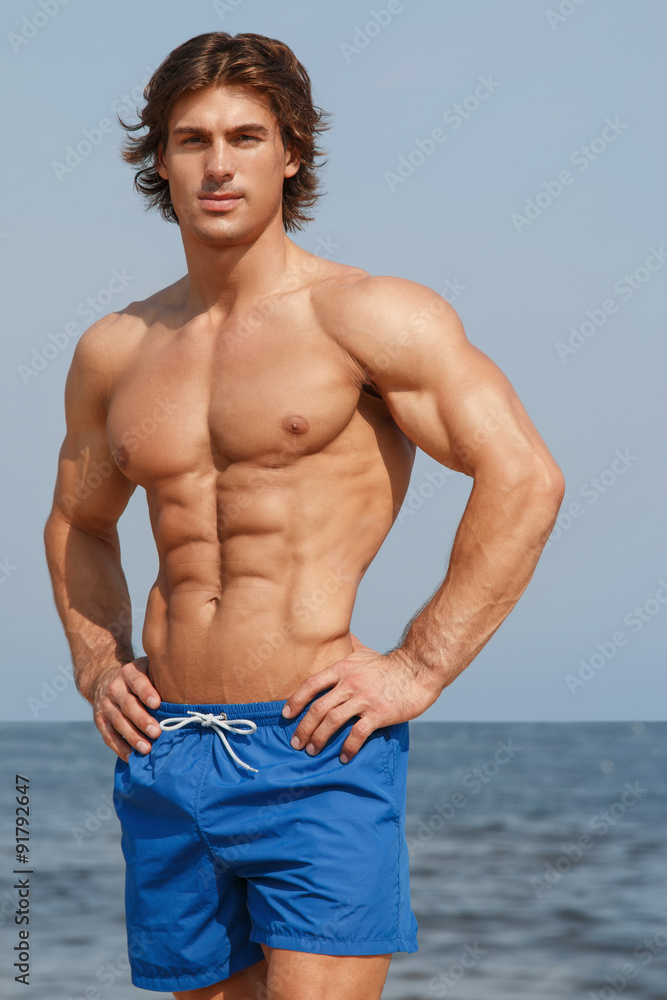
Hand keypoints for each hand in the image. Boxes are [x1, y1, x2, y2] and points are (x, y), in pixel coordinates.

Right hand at [92, 656, 161, 761]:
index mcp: (129, 673)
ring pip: (119, 722)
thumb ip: (161, 678)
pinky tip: (132, 757)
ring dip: (133, 737)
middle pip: (128, 705)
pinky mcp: (100, 721)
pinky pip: (109, 736)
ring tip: (147, 749)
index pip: (137, 682)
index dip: (146, 692)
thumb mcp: (147, 669)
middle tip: (156, 732)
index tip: (157, 704)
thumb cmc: (139, 678)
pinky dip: (120, 748)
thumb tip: (188, 692)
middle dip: (142, 720)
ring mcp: (105, 705)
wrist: (104, 680)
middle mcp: (114, 688)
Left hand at [282, 633, 441, 762]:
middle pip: (318, 707)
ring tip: (312, 751)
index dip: (296, 700)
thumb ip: (348, 647)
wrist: (418, 670)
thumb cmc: (389, 665)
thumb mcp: (364, 652)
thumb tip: (339, 636)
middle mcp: (350, 683)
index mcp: (343, 669)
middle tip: (296, 743)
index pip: (312, 684)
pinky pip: (358, 733)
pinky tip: (344, 757)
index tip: (286, 715)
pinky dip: (348, 747)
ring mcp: (364, 699)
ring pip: (333, 721)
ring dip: (319, 738)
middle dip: (304, 727)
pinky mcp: (379, 713)